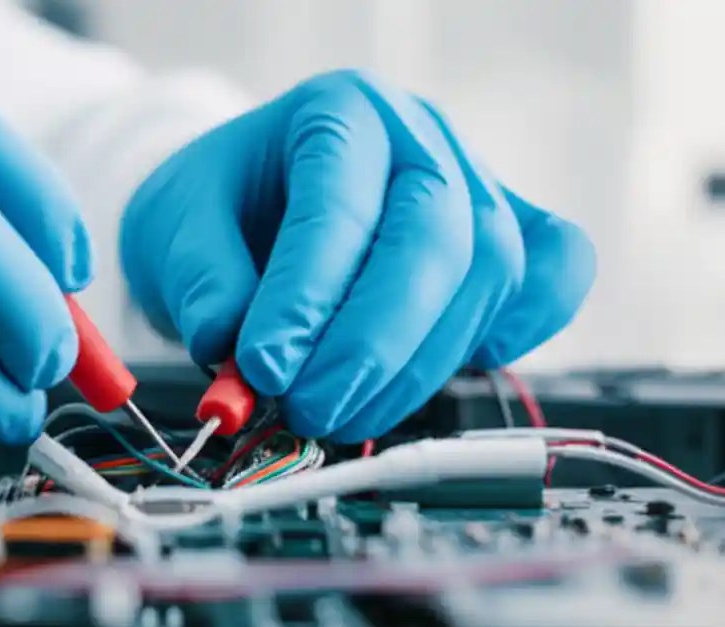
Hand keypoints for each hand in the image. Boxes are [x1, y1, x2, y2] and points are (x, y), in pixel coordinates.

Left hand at [122, 70, 593, 441]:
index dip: (306, 298)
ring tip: (342, 417)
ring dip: (419, 366)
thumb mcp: (175, 228)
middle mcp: (420, 137)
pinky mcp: (507, 235)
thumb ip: (199, 282)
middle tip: (311, 410)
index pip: (340, 204)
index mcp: (339, 111)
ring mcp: (474, 183)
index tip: (264, 369)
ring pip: (490, 273)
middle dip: (374, 344)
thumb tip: (228, 345)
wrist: (252, 208)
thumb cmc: (218, 209)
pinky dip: (519, 331)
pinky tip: (454, 371)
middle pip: (438, 238)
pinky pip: (549, 276)